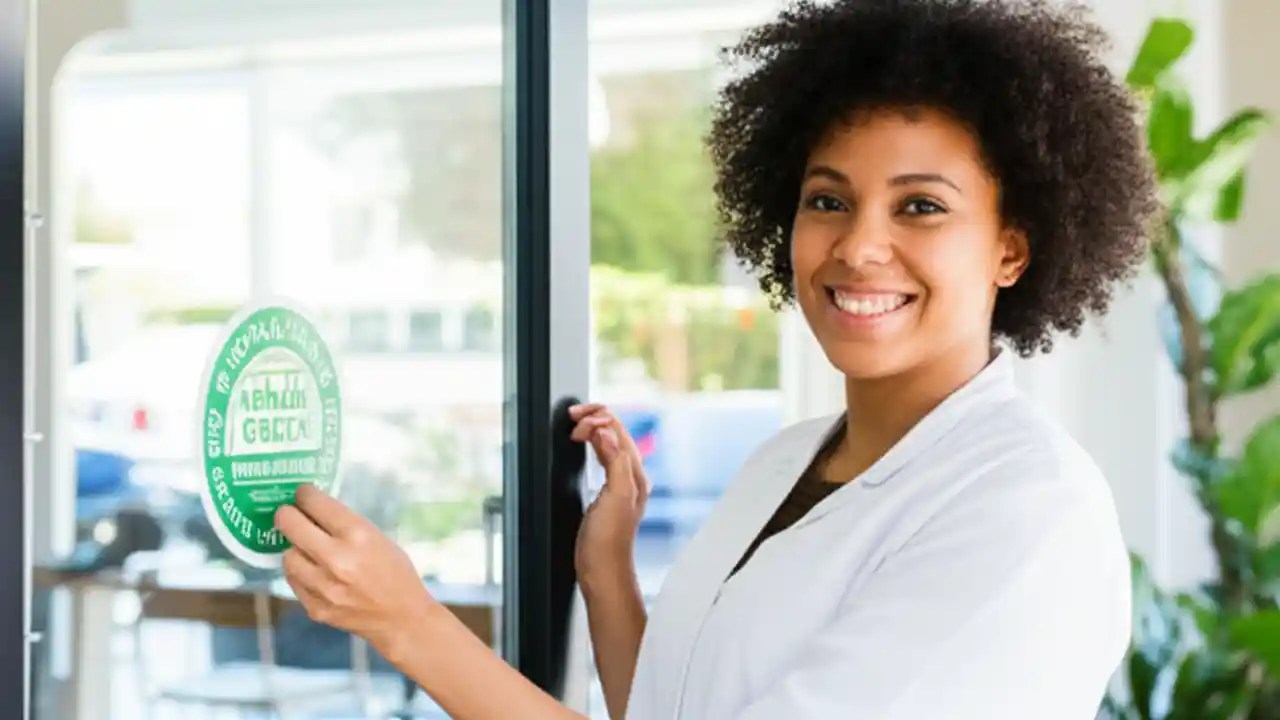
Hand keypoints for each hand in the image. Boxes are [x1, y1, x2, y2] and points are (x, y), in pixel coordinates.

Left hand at [274, 484, 437, 661]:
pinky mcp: (315, 608)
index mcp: (358, 535)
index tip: (303, 493)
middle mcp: (336, 559)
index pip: (315, 503)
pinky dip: (300, 572)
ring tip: (306, 548)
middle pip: (290, 524)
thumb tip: (313, 510)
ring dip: (295, 548)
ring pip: (287, 555)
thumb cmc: (395, 572)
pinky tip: (313, 572)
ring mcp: (323, 587)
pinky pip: (293, 581)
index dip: (305, 494)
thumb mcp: (378, 538)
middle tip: (289, 513)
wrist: (401, 618)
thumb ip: (345, 525)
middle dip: (287, 514)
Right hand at [569, 403, 649, 587]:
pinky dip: (594, 446)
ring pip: (610, 444)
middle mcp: (631, 477)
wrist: (602, 571)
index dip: (599, 418)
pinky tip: (585, 446)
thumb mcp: (615, 497)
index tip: (577, 419)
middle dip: (596, 419)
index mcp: (635, 474)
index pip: (619, 432)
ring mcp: (620, 485)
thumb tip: (607, 433)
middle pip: (617, 434)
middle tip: (573, 416)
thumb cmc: (608, 542)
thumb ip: (615, 462)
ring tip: (576, 425)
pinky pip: (604, 458)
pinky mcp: (607, 494)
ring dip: (594, 430)